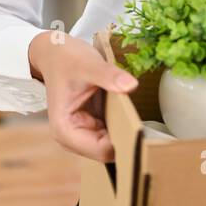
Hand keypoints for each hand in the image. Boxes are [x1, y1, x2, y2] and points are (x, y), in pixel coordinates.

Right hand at [28, 30, 137, 161]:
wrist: (56, 53)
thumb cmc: (67, 59)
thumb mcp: (88, 65)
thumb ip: (108, 76)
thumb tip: (131, 85)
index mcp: (65, 130)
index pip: (102, 151)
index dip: (123, 143)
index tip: (143, 130)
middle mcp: (72, 138)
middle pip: (108, 152)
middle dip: (127, 141)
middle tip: (149, 127)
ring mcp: (82, 133)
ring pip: (113, 145)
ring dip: (127, 134)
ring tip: (143, 120)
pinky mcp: (92, 126)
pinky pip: (113, 133)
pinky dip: (124, 127)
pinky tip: (134, 115)